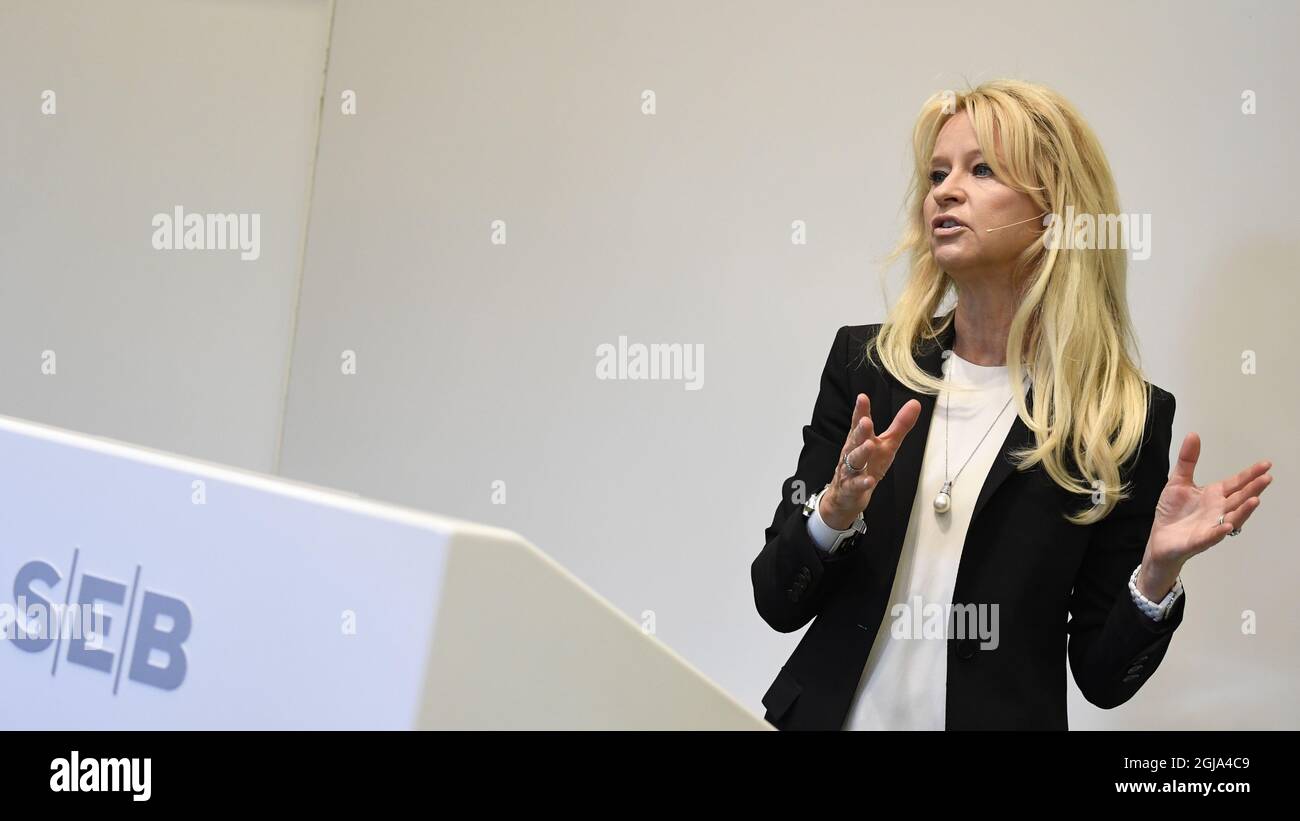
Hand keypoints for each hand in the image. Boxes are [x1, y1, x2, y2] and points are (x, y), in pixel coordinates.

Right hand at [819, 393, 922, 529]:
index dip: (861, 410)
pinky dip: (862, 483)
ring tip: (869, 445)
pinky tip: (869, 481)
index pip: (859, 423)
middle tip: (866, 421)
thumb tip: (915, 403)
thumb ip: (900, 425)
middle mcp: (853, 452)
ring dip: (861, 453)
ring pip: (854, 460)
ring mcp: (850, 471)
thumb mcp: (886, 444)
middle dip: (860, 430)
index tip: (862, 397)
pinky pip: (856, 485)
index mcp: (860, 440)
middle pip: (855, 439)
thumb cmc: (867, 466)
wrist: (846, 495)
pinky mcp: (851, 488)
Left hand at [1140, 431, 1272, 590]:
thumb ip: (1187, 460)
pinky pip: (1211, 537)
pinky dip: (1219, 532)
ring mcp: (1211, 526)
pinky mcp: (1198, 541)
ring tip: (1255, 500)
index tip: (1266, 464)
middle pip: (1239, 499)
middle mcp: (1218, 511)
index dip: (1250, 474)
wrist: (1160, 538)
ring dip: (1244, 510)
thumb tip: (1193, 435)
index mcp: (1214, 495)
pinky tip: (1226, 526)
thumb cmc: (1172, 511)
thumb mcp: (1178, 481)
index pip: (1236, 483)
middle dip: (1253, 489)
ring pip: (1232, 518)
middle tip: (1267, 478)